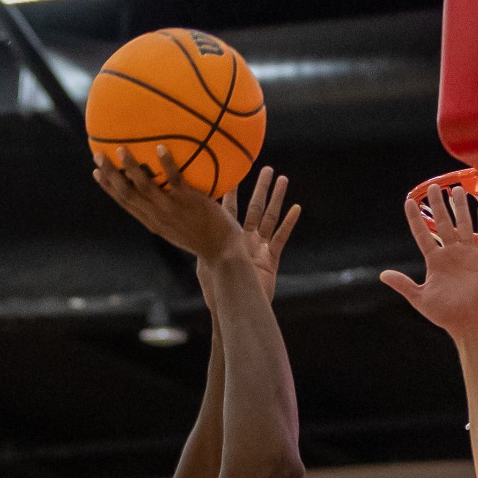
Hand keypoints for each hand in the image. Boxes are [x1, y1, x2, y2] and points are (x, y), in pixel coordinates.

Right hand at [94, 147, 240, 261]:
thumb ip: (167, 212)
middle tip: (97, 155)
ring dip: (130, 167)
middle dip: (110, 175)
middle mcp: (157, 216)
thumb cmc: (203, 238)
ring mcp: (171, 209)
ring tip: (120, 149)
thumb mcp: (178, 228)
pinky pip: (175, 179)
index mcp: (152, 222)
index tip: (96, 172)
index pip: (125, 203)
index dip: (108, 188)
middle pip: (126, 194)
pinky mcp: (189, 201)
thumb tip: (165, 191)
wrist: (221, 251)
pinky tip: (160, 146)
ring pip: (145, 186)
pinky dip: (166, 164)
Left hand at [209, 167, 301, 301]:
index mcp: (228, 239)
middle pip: (254, 208)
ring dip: (277, 198)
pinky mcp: (271, 260)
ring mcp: (259, 249)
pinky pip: (281, 238)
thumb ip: (200, 244)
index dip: (231, 191)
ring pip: (270, 218)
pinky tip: (296, 208)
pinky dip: (289, 223)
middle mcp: (244, 240)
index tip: (233, 173)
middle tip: (267, 168)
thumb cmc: (215, 292)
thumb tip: (181, 224)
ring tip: (283, 179)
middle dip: (261, 188)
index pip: (229, 209)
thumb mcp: (204, 264)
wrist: (233, 309)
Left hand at [381, 184, 477, 340]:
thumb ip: (403, 285)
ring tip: (456, 189)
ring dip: (460, 207)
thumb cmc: (446, 314)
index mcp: (435, 260)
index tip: (409, 202)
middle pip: (443, 223)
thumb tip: (383, 275)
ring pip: (463, 224)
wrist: (470, 324)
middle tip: (434, 187)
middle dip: (438, 205)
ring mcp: (468, 254)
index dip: (416, 219)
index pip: (423, 234)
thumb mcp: (420, 298)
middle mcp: (451, 253)